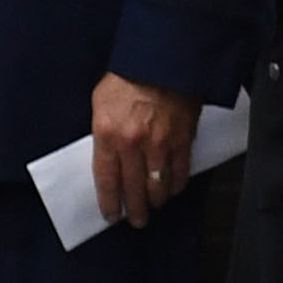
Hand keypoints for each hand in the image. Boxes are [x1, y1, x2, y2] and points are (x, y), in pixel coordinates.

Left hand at [87, 74, 201, 230]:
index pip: (106, 179)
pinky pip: (180, 172)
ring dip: (156, 201)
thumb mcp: (100, 103)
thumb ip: (102, 133)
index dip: (109, 202)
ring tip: (155, 207)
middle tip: (136, 220)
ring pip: (158, 186)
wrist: (163, 61)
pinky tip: (173, 189)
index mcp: (108, 134)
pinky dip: (177, 185)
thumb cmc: (129, 77)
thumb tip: (105, 157)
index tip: (111, 214)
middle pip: (133, 189)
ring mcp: (160, 144)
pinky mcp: (183, 140)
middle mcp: (133, 143)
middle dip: (135, 210)